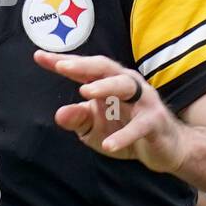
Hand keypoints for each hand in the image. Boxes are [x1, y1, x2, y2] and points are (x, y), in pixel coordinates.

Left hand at [34, 50, 187, 174]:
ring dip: (104, 87)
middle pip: (105, 68)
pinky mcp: (155, 121)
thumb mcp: (95, 128)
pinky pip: (139, 126)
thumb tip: (59, 114)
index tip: (39, 56)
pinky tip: (109, 144)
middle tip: (62, 66)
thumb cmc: (126, 130)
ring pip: (124, 86)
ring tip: (84, 92)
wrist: (165, 148)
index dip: (62, 62)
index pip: (84, 69)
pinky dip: (124, 136)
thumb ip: (78, 119)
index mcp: (109, 82)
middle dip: (83, 65)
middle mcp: (127, 84)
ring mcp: (143, 101)